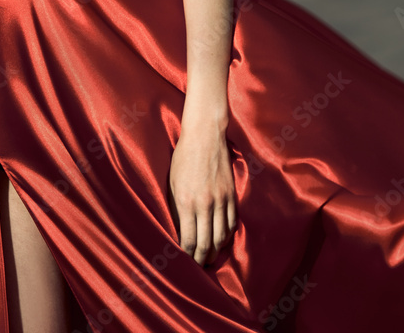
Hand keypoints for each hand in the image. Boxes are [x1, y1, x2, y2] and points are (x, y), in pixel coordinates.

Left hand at [167, 122, 237, 266]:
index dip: (187, 255)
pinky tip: (221, 239)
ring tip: (209, 257)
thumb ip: (176, 209)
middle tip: (197, 266)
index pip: (189, 240)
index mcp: (187, 202)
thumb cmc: (183, 158)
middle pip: (206, 243)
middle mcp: (205, 204)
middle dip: (201, 259)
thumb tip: (178, 231)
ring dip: (215, 251)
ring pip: (221, 236)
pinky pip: (231, 222)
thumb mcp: (172, 184)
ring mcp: (221, 200)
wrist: (205, 136)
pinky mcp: (231, 194)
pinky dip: (227, 235)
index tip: (184, 261)